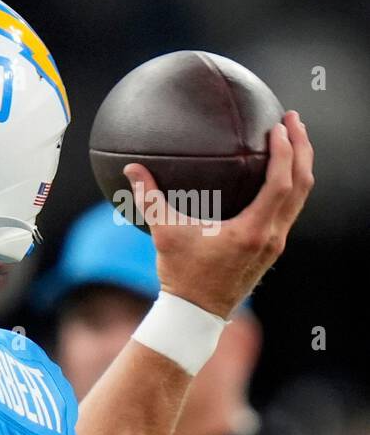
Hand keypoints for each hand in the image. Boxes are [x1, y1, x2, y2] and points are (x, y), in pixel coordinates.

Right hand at [123, 110, 313, 317]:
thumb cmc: (180, 275)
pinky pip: (289, 210)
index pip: (281, 183)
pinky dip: (289, 186)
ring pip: (300, 198)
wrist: (195, 314)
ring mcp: (274, 244)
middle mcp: (271, 236)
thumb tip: (131, 169)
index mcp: (252, 231)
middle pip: (302, 185)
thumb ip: (150, 199)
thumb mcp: (164, 234)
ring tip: (292, 140)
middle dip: (302, 149)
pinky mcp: (270, 249)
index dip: (286, 152)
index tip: (279, 127)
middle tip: (293, 120)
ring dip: (299, 166)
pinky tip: (276, 174)